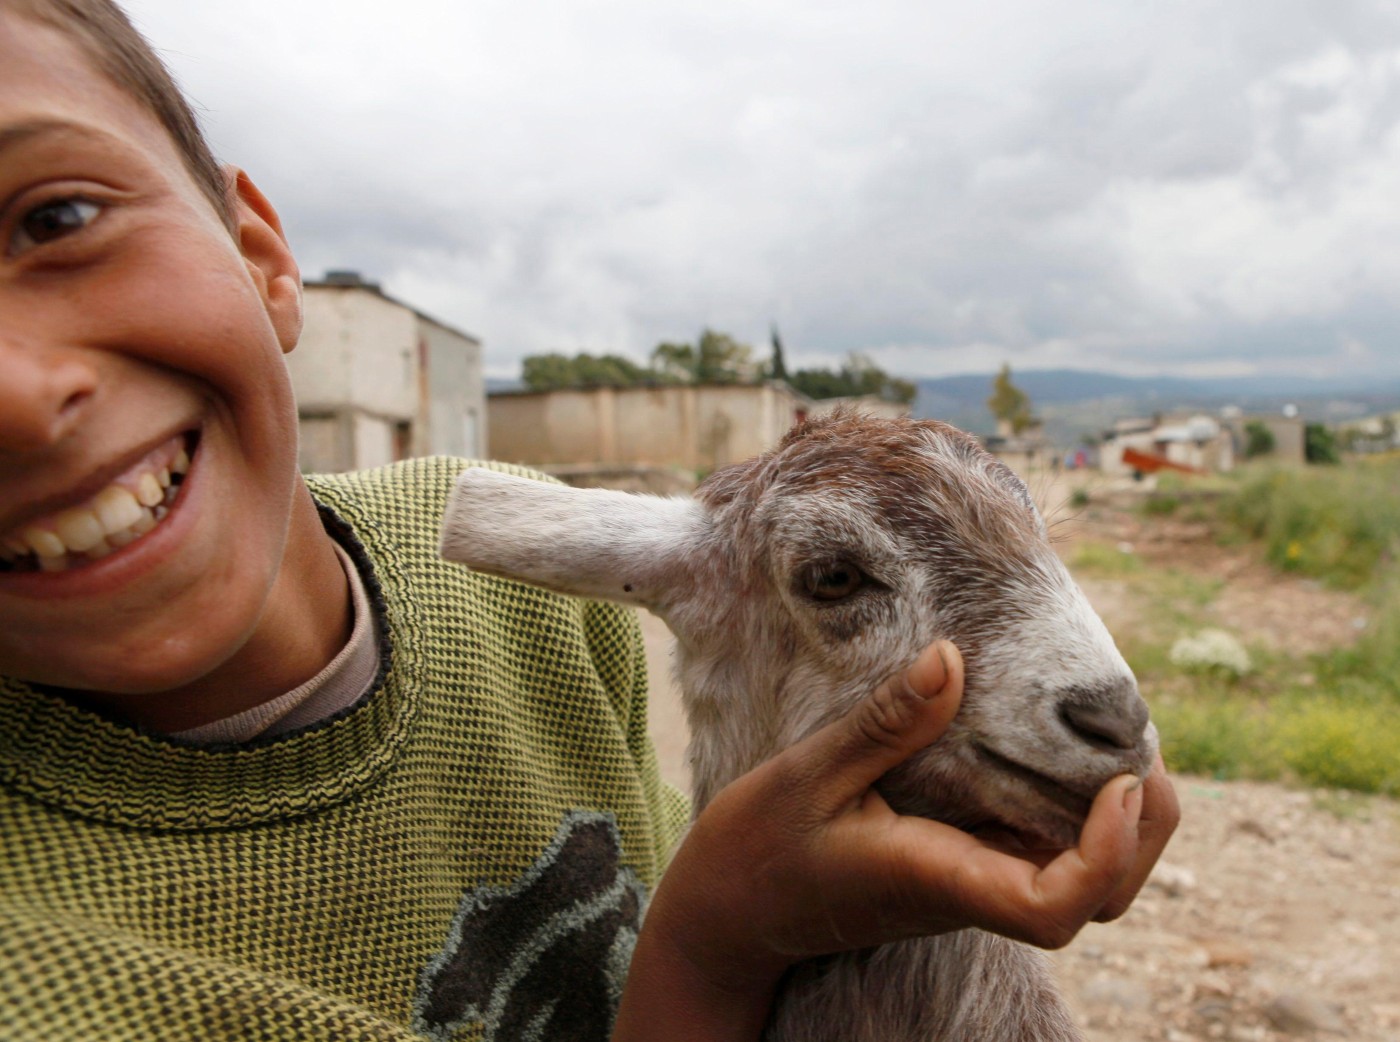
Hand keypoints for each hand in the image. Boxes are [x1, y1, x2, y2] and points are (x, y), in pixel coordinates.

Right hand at [614, 641, 1178, 1039]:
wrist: (729, 916)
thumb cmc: (757, 850)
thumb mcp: (807, 775)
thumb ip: (882, 725)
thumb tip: (953, 658)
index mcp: (936, 879)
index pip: (1051, 906)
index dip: (1107, 855)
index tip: (1121, 784)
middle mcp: (966, 890)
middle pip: (1095, 898)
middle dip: (1140, 833)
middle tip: (1139, 744)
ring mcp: (966, 884)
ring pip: (1076, 878)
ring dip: (1116, 822)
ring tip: (1111, 737)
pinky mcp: (958, 868)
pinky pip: (1038, 850)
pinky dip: (1072, 809)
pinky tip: (1054, 747)